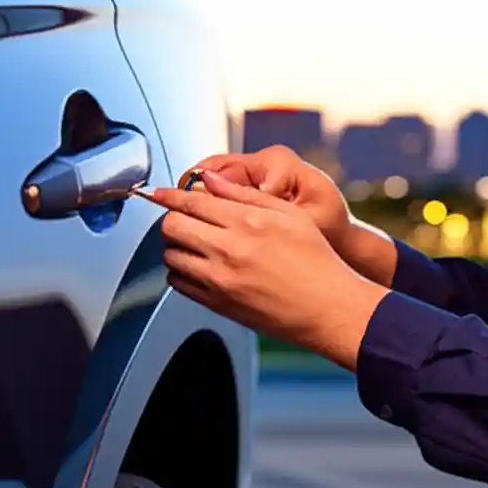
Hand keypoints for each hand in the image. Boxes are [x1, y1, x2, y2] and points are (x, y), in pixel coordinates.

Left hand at [181, 146, 399, 286]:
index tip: (161, 194)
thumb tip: (211, 180)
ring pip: (171, 256)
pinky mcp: (217, 304)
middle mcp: (228, 250)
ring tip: (195, 244)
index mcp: (247, 223)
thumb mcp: (288, 215)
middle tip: (184, 219)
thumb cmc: (315, 261)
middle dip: (173, 219)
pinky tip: (200, 267)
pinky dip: (181, 272)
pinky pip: (179, 284)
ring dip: (177, 246)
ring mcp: (220, 280)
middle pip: (172, 227)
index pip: (192, 201)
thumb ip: (244, 195)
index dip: (171, 195)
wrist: (326, 307)